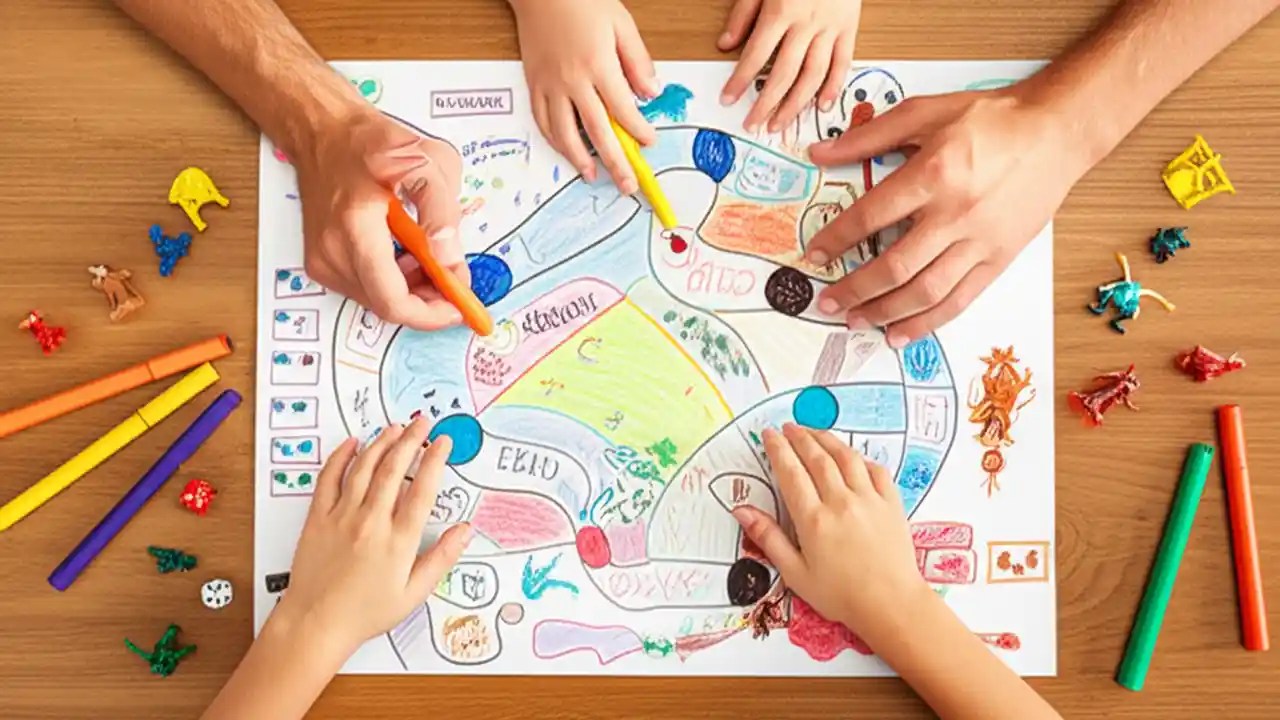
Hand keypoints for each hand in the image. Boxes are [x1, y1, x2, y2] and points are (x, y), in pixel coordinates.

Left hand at [276, 419, 471, 653]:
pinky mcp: (318, 518)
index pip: (423, 489)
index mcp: (398, 541)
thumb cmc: (364, 613)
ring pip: (364, 467)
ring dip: (382, 442)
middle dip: (412, 440)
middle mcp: (371, 523)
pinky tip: (352, 444)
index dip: (436, 461)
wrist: (315, 623)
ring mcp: (342, 517)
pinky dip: (341, 457)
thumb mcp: (413, 593)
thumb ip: (442, 558)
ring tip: (396, 428)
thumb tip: (464, 531)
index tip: (444, 443)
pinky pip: (329, 478)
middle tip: (423, 424)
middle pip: (394, 469)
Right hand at [296, 106, 468, 329]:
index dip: (430, 315)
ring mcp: (322, 261)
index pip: (392, 301)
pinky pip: (365, 288)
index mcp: (355, 229)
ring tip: (431, 258)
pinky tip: (408, 255)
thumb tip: (450, 262)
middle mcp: (332, 253)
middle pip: (388, 306)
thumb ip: (443, 215)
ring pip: (378, 300)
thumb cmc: (373, 142)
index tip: (460, 306)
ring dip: (412, 290)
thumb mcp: (426, 164)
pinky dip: (393, 281)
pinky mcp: (320, 262)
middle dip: (428, 301)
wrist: (323, 131)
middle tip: (455, 278)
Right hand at [510, 0, 658, 193]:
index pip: (622, 109)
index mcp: (598, 65)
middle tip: (627, 185)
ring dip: (580, 159)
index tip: (649, 142)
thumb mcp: (621, 23)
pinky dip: (556, 141)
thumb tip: (651, 93)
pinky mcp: (534, 85)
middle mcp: (572, 81)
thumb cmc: (581, 0)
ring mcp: (550, 86)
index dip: (638, 130)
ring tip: (593, 175)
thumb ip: (638, 61)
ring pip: (565, 133)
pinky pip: (543, 121)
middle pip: (597, 131)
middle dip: (615, 162)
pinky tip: (567, 152)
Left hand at [718, 0, 861, 133]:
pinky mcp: (850, 27)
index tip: (728, 99)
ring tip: (779, 124)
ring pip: (813, 75)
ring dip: (795, 104)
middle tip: (752, 123)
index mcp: (781, 10)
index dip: (740, 81)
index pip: (756, 56)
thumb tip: (725, 44)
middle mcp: (807, 23)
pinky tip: (822, 106)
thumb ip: (743, 12)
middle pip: (784, 73)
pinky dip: (834, 87)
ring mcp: (831, 27)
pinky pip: (843, 63)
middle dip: (766, 103)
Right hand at [732, 424, 927, 640]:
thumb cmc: (841, 595)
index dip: (777, 449)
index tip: (769, 435)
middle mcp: (840, 502)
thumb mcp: (795, 573)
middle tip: (788, 427)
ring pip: (845, 457)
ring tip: (814, 431)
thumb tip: (741, 511)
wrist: (891, 605)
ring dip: (827, 439)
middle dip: (799, 437)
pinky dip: (860, 457)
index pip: (790, 472)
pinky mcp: (891, 503)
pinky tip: (851, 456)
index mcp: (813, 520)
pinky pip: (875, 469)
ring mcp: (868, 499)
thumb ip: (769, 538)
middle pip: (816, 457)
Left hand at [805, 88, 1082, 346]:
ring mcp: (980, 242)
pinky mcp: (999, 259)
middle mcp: (956, 214)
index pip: (871, 217)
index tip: (814, 256)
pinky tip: (899, 333)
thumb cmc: (992, 119)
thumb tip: (818, 155)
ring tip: (856, 322)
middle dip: (854, 289)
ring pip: (925, 291)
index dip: (836, 240)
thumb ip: (870, 136)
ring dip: (885, 313)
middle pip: (895, 266)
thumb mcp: (926, 111)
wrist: (1057, 132)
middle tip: (826, 303)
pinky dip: (926, 323)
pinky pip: (959, 300)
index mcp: (935, 173)